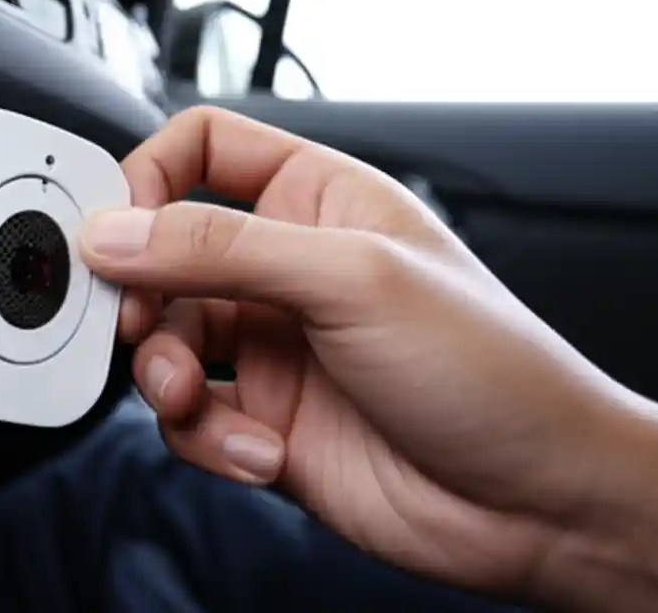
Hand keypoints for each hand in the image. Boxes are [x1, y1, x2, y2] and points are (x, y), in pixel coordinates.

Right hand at [76, 106, 635, 599]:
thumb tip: (116, 232)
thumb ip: (220, 248)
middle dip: (140, 296)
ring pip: (165, 344)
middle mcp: (290, 270)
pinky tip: (266, 454)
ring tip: (197, 399)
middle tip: (138, 326)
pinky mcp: (267, 424)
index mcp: (320, 201)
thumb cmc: (493, 371)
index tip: (117, 230)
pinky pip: (191, 421)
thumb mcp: (351, 280)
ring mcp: (277, 351)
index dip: (148, 181)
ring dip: (165, 376)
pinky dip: (207, 439)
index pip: (203, 153)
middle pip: (164, 255)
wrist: (541, 503)